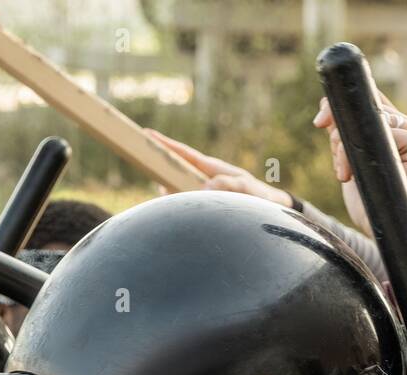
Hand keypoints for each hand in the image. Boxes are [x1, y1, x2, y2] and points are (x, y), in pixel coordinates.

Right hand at [144, 130, 292, 206]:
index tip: (147, 134)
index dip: (166, 144)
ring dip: (165, 187)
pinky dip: (175, 202)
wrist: (268, 208)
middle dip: (158, 162)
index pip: (184, 153)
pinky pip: (184, 200)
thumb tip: (204, 188)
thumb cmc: (257, 195)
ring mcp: (203, 189)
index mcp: (211, 167)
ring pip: (177, 186)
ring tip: (155, 189)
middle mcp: (204, 176)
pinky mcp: (204, 202)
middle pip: (175, 167)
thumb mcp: (244, 188)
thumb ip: (227, 184)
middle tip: (138, 155)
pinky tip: (168, 208)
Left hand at [312, 94, 406, 261]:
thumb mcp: (355, 166)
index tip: (318, 122)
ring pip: (371, 119)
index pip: (371, 103)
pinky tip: (348, 175)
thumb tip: (325, 112)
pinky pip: (380, 132)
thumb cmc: (374, 207)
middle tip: (337, 168)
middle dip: (339, 134)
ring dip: (343, 146)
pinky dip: (353, 152)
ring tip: (344, 176)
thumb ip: (348, 138)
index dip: (342, 108)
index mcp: (405, 129)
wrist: (392, 238)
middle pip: (369, 107)